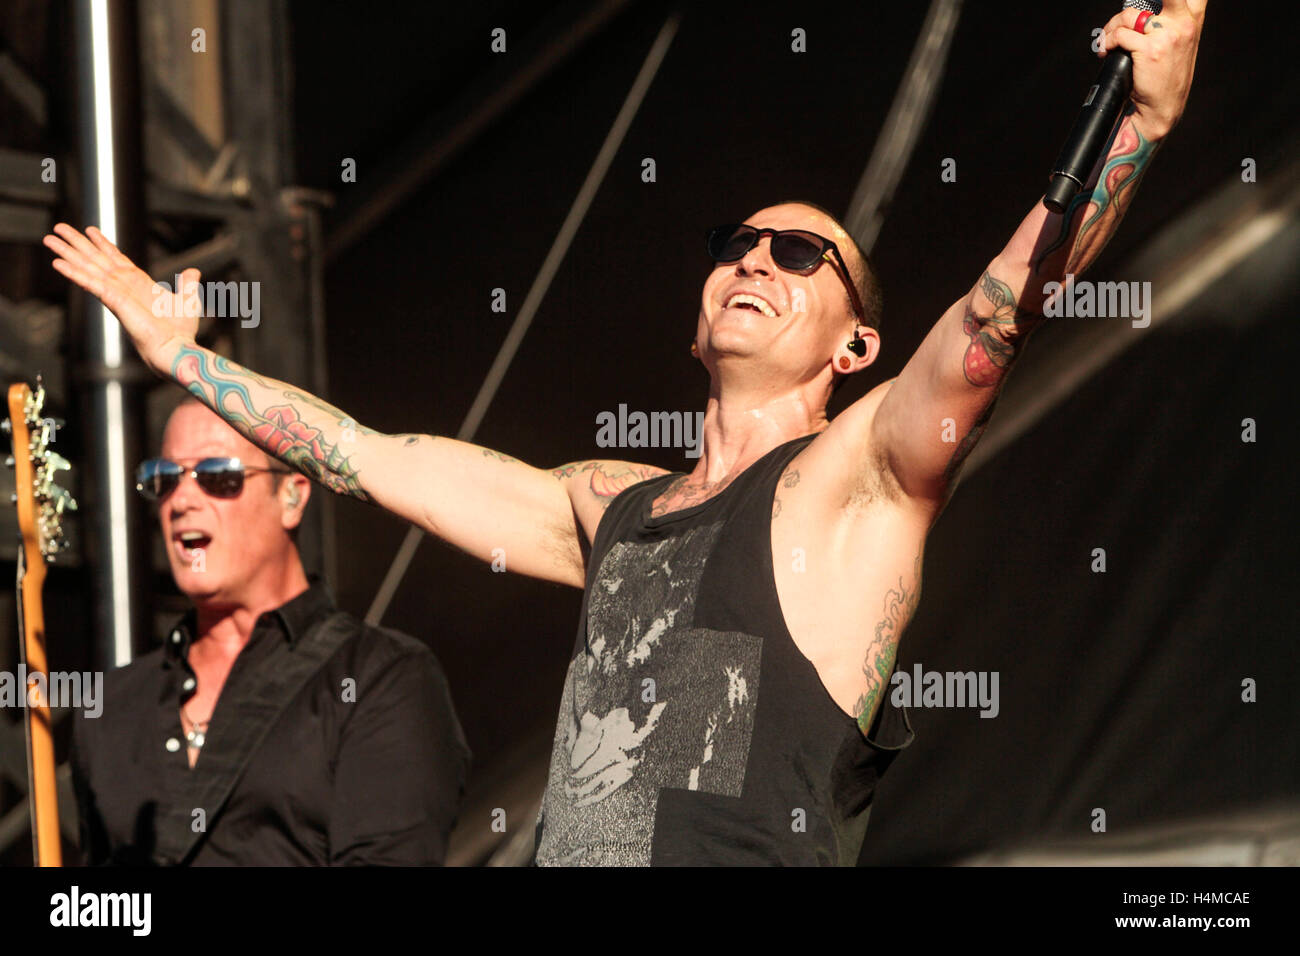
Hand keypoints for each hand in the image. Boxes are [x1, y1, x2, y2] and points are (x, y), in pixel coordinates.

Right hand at [43, 224, 202, 374]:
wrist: (177, 348)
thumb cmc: (182, 331)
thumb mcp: (187, 299)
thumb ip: (187, 283)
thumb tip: (193, 271)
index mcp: (139, 284)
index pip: (116, 259)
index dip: (102, 244)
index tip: (89, 229)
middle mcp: (124, 287)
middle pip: (95, 259)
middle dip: (76, 244)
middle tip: (56, 228)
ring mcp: (117, 294)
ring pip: (88, 268)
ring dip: (68, 253)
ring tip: (48, 239)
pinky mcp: (114, 301)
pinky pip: (91, 284)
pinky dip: (74, 273)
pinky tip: (58, 263)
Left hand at [1097, 0, 1206, 139]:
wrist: (1162, 109)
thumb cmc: (1165, 78)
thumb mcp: (1180, 45)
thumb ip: (1173, 22)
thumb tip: (1143, 11)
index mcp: (1192, 21)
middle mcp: (1183, 24)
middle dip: (1131, 9)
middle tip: (1124, 20)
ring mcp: (1167, 35)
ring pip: (1130, 16)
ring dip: (1112, 27)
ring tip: (1108, 41)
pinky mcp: (1150, 49)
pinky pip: (1120, 35)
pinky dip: (1108, 42)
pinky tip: (1106, 52)